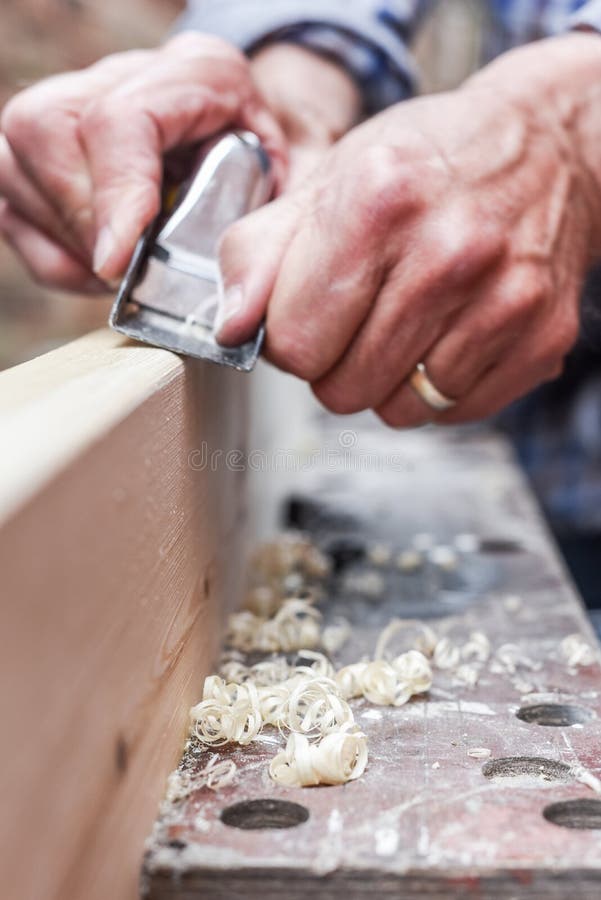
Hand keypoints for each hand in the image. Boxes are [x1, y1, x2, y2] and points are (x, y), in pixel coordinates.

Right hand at [0, 32, 287, 289]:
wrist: (255, 149)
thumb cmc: (274, 174)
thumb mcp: (293, 191)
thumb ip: (267, 228)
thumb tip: (231, 297)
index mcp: (197, 73)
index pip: (120, 120)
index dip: (114, 196)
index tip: (118, 263)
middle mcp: (122, 75)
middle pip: (46, 130)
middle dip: (79, 222)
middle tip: (121, 272)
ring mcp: (74, 105)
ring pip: (15, 165)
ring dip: (64, 240)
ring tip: (119, 272)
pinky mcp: (45, 149)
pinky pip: (14, 206)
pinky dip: (52, 254)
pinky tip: (99, 269)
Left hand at [217, 33, 600, 425]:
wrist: (547, 146)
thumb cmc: (429, 162)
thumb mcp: (331, 179)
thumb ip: (261, 252)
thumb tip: (228, 327)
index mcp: (377, 201)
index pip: (294, 343)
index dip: (288, 336)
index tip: (307, 312)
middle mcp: (449, 253)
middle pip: (341, 389)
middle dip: (334, 363)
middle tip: (359, 316)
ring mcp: (504, 301)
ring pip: (398, 411)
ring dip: (387, 378)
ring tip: (407, 320)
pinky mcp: (541, 338)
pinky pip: (455, 412)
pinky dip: (440, 385)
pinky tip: (449, 333)